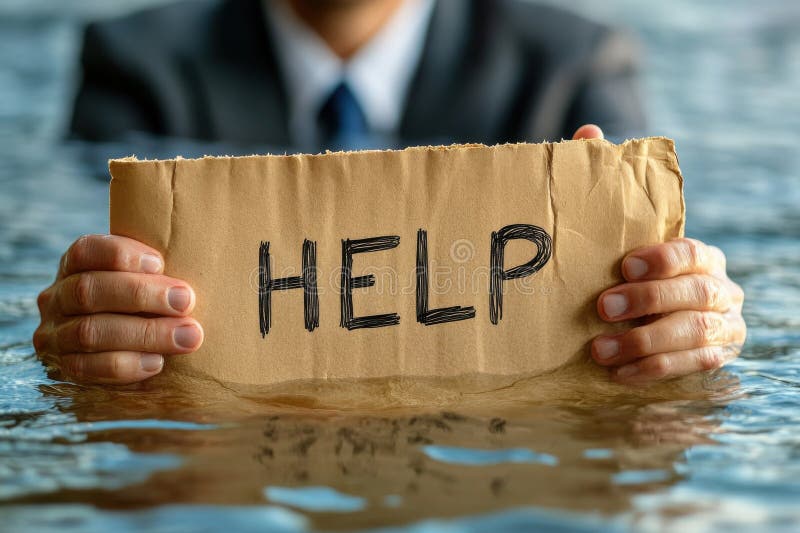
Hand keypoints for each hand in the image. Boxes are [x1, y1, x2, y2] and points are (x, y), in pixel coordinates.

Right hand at [34, 235, 203, 383]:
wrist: (118, 351)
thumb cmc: (142, 303)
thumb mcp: (142, 279)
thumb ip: (158, 270)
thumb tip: (203, 254)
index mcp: (74, 266)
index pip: (85, 251)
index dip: (119, 254)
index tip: (159, 263)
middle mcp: (57, 298)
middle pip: (89, 291)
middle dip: (141, 295)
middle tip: (186, 302)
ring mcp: (55, 335)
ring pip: (91, 332)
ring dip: (144, 334)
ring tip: (187, 336)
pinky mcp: (64, 368)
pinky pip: (88, 369)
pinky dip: (126, 365)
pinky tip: (158, 362)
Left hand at [571, 124, 745, 383]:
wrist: (644, 319)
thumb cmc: (627, 269)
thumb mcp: (619, 231)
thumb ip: (608, 184)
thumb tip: (589, 133)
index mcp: (700, 254)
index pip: (692, 252)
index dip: (662, 259)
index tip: (623, 265)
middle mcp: (719, 289)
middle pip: (695, 295)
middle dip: (648, 302)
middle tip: (602, 308)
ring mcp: (722, 327)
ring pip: (694, 335)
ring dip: (646, 343)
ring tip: (599, 350)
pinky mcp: (713, 359)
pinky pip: (692, 368)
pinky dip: (656, 371)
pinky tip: (620, 374)